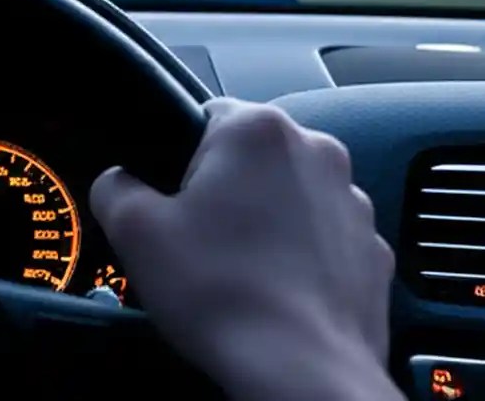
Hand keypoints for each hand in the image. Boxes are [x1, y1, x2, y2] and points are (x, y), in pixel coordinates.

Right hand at [90, 99, 400, 400]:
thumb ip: (113, 186)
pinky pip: (321, 240)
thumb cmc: (224, 297)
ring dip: (260, 223)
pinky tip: (269, 291)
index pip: (202, 113)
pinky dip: (296, 258)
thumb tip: (116, 183)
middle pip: (247, 157)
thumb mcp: (133, 230)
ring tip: (233, 272)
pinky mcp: (371, 250)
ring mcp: (352, 202)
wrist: (299, 370)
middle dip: (220, 191)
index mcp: (256, 129)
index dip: (175, 159)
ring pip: (286, 198)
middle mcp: (316, 152)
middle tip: (194, 241)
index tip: (170, 201)